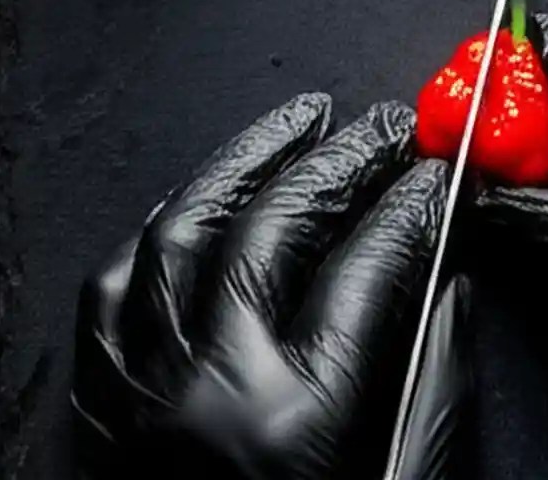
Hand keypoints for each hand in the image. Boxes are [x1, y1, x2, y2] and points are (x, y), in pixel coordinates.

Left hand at [71, 94, 471, 479]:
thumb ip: (432, 387)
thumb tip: (446, 284)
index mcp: (304, 423)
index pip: (373, 268)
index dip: (415, 208)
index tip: (439, 177)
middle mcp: (215, 392)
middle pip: (277, 228)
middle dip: (340, 161)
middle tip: (382, 127)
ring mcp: (144, 393)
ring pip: (182, 234)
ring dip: (242, 162)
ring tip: (293, 123)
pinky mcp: (101, 409)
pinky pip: (112, 292)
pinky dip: (155, 234)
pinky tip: (192, 201)